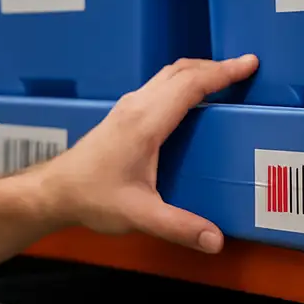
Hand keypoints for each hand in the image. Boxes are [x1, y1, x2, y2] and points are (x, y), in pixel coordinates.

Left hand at [41, 54, 257, 252]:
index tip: (250, 63)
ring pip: (167, 76)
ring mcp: (127, 108)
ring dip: (197, 72)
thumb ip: (178, 226)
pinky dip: (182, 83)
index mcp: (145, 122)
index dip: (223, 72)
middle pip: (180, 71)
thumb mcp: (138, 215)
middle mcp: (136, 106)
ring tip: (224, 78)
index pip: (190, 85)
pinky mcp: (122, 115)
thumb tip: (215, 240)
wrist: (53, 191)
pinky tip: (191, 99)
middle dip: (215, 66)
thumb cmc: (91, 197)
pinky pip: (158, 87)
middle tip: (245, 67)